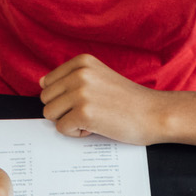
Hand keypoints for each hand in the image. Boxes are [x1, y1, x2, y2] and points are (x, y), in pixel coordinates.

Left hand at [39, 54, 168, 144]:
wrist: (155, 113)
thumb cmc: (128, 100)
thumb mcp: (100, 77)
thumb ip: (73, 77)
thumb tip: (41, 83)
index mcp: (82, 62)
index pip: (48, 83)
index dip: (63, 98)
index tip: (86, 100)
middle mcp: (79, 73)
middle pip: (46, 99)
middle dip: (63, 110)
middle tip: (90, 112)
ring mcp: (81, 92)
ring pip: (50, 114)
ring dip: (69, 122)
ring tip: (93, 119)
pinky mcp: (84, 113)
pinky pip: (61, 128)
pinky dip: (76, 134)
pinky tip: (96, 127)